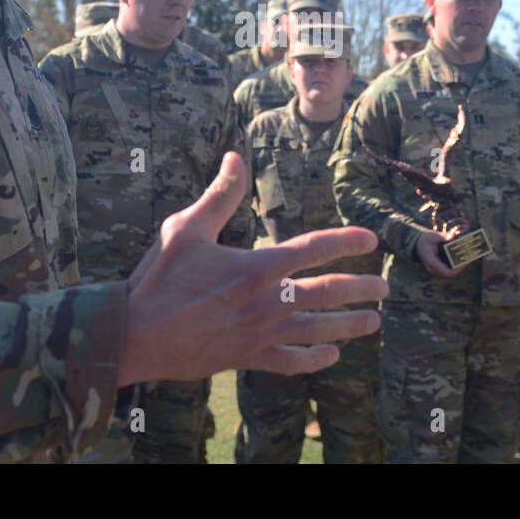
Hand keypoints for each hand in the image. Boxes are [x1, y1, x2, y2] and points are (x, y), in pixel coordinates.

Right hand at [118, 152, 387, 387]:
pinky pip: (292, 362)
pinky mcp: (248, 358)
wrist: (135, 335)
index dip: (347, 241)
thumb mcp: (185, 228)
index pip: (314, 249)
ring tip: (374, 322)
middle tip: (385, 287)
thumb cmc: (158, 279)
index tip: (371, 240)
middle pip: (328, 292)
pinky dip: (315, 359)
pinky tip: (331, 355)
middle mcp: (266, 301)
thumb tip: (235, 156)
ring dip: (351, 325)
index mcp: (256, 267)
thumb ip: (219, 195)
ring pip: (319, 330)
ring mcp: (260, 333)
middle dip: (362, 288)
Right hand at [415, 228, 466, 278]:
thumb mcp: (432, 236)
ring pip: (448, 273)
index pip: (448, 272)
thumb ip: (442, 236)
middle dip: (460, 267)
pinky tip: (459, 259)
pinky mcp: (436, 267)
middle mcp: (433, 268)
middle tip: (468, 259)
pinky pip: (446, 270)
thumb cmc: (423, 239)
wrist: (415, 243)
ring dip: (457, 267)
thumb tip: (453, 235)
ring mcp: (434, 269)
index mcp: (432, 262)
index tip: (465, 262)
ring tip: (466, 259)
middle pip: (450, 274)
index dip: (458, 269)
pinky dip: (453, 266)